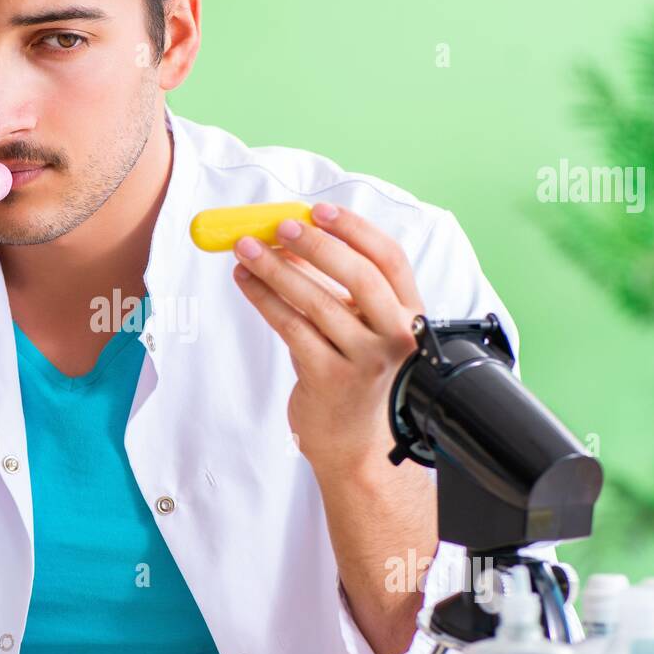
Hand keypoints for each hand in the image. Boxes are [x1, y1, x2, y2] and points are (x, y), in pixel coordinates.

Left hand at [231, 201, 422, 475]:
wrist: (352, 443)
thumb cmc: (353, 372)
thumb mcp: (361, 327)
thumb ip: (338, 285)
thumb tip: (289, 235)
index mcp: (409, 314)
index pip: (391, 260)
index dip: (356, 230)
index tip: (319, 210)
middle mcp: (395, 337)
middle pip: (359, 278)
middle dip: (315, 246)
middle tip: (278, 227)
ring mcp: (365, 361)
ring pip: (316, 303)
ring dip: (275, 269)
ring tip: (245, 249)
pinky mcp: (330, 379)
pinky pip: (292, 329)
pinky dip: (265, 299)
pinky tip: (246, 281)